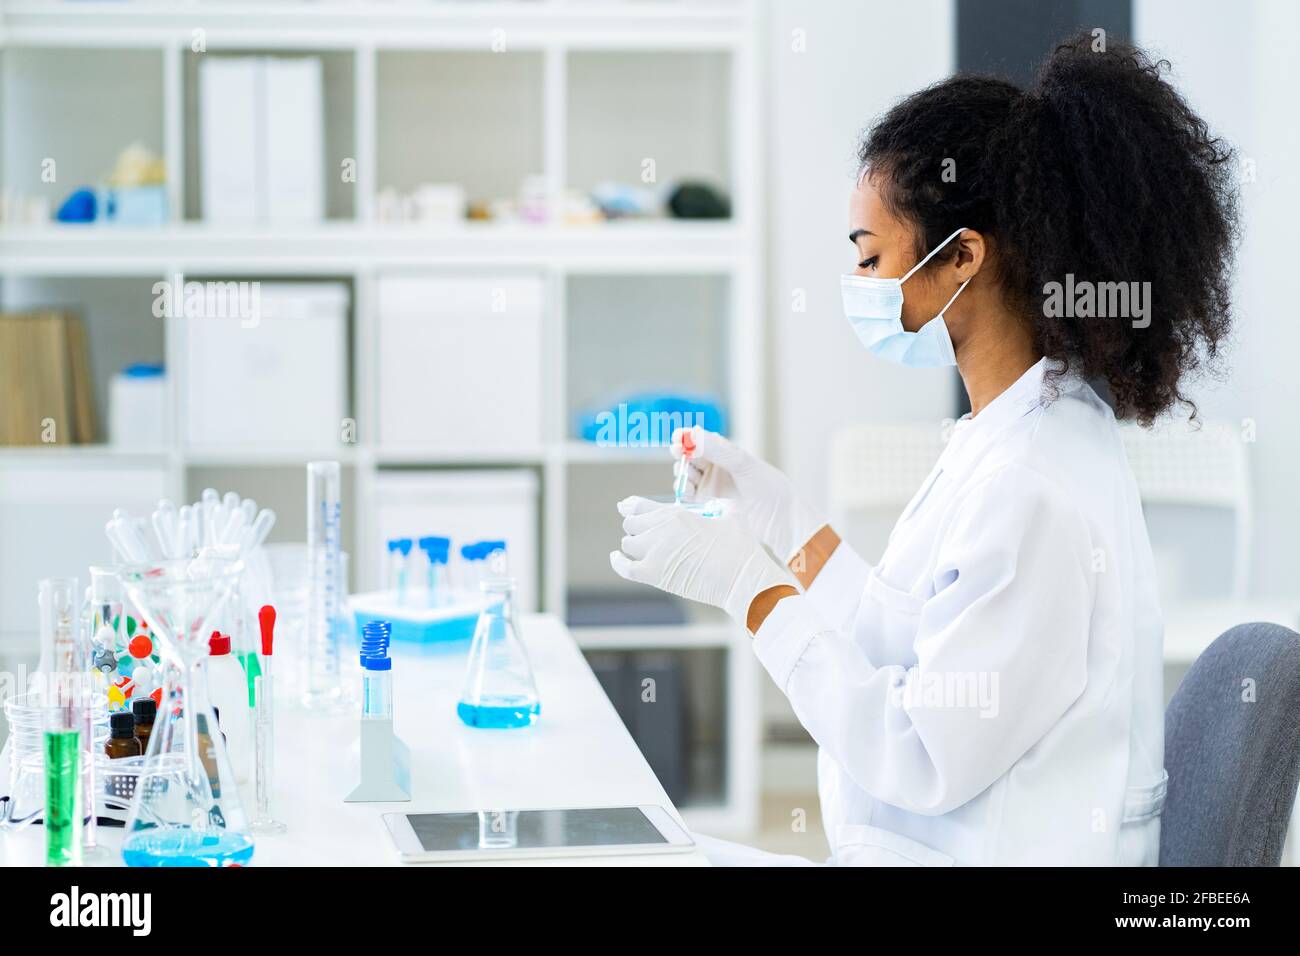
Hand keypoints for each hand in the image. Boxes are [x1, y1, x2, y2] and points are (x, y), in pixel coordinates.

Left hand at [609, 496, 794, 625]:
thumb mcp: (733, 515)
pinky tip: (616, 558)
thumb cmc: (740, 548)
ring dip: (632, 545)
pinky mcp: (654, 574)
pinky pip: (625, 567)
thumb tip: (720, 503)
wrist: (741, 577)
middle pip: (632, 524)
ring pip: (628, 543)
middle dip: (636, 527)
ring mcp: (655, 551)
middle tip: (643, 533)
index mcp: (677, 514)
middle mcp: (661, 529)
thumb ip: (721, 505)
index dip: (631, 506)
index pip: (641, 505)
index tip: (625, 506)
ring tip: (640, 548)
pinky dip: (618, 562)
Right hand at [672, 427, 822, 562]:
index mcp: (727, 454)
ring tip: (688, 476)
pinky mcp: (709, 508)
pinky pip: (689, 498)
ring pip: (687, 477)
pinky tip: (688, 493)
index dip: (687, 438)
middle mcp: (717, 469)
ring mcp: (712, 488)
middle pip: (690, 458)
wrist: (780, 520)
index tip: (677, 437)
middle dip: (682, 455)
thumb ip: (717, 451)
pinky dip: (684, 494)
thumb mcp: (743, 465)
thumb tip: (694, 433)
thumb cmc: (769, 488)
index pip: (701, 441)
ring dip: (683, 475)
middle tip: (679, 454)